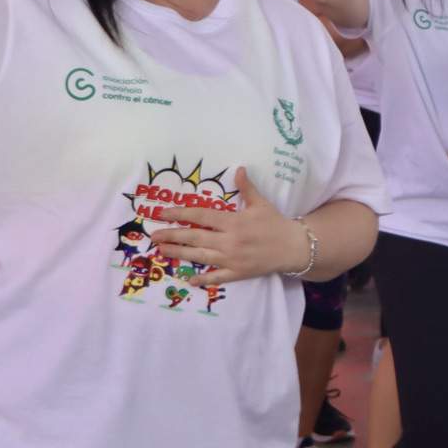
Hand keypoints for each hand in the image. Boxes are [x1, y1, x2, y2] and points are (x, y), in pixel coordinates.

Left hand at [149, 168, 310, 286]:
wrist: (294, 248)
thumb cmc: (276, 223)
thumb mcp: (261, 204)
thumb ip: (247, 187)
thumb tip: (239, 168)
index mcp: (233, 221)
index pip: (200, 216)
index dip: (179, 214)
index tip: (161, 214)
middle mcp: (229, 241)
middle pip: (194, 238)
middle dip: (172, 236)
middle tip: (153, 235)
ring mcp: (232, 259)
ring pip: (200, 256)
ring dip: (179, 253)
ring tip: (162, 250)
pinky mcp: (238, 273)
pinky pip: (217, 277)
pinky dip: (203, 278)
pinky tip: (188, 278)